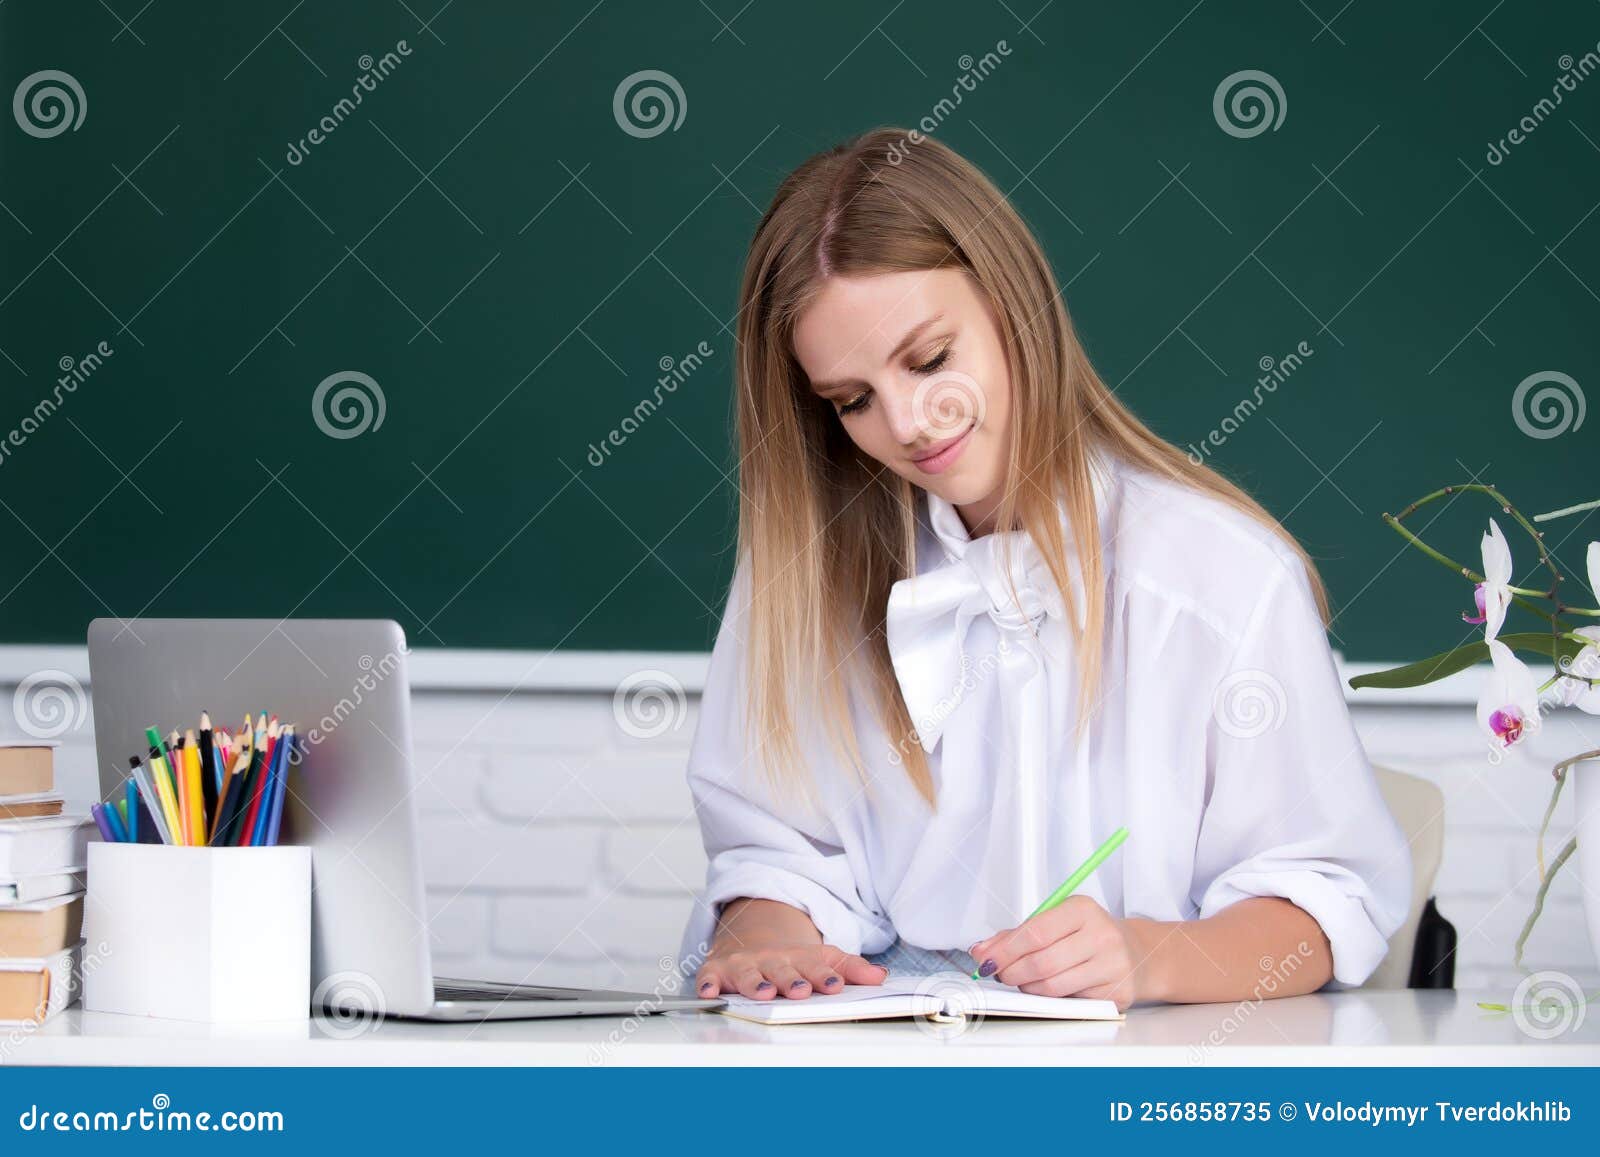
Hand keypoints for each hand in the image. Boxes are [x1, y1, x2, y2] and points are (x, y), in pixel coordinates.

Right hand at [696, 940, 888, 999]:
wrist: (750, 935)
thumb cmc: (789, 957)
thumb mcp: (822, 957)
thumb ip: (850, 968)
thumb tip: (880, 976)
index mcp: (799, 958)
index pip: (816, 966)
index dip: (825, 976)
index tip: (835, 985)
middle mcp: (771, 960)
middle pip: (782, 970)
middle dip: (791, 980)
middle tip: (800, 990)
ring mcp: (744, 964)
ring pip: (749, 974)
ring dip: (755, 983)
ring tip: (763, 993)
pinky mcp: (717, 970)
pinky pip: (709, 976)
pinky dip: (707, 984)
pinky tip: (710, 994)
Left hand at [968, 896, 1146, 1009]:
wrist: (1136, 953)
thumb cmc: (1089, 935)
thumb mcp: (1057, 921)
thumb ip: (1017, 935)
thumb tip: (982, 951)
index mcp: (1083, 909)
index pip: (1035, 932)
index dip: (1005, 950)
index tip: (986, 959)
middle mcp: (1102, 935)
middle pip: (1041, 962)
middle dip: (1011, 972)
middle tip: (1000, 973)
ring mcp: (1112, 965)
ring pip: (1053, 986)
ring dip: (1027, 988)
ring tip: (1023, 980)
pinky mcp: (1117, 993)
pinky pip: (1070, 1001)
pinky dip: (1051, 998)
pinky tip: (1048, 988)